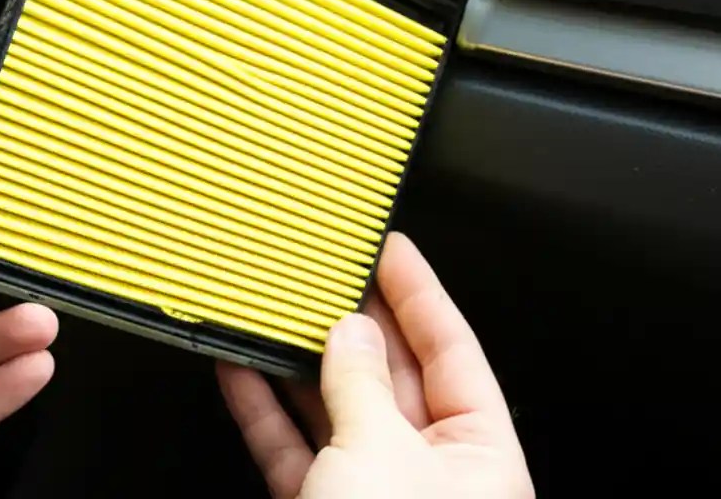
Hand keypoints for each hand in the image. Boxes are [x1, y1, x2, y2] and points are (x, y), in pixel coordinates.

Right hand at [218, 233, 533, 498]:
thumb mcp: (381, 455)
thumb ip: (360, 386)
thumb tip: (350, 332)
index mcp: (481, 455)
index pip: (453, 351)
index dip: (420, 294)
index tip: (389, 247)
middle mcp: (432, 473)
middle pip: (392, 376)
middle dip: (354, 324)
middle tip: (320, 270)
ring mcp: (372, 495)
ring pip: (335, 412)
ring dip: (299, 363)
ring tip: (272, 310)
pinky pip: (293, 450)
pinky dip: (264, 411)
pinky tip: (239, 370)